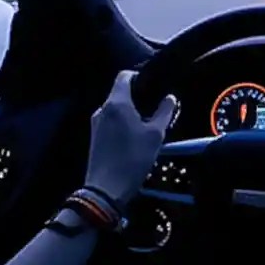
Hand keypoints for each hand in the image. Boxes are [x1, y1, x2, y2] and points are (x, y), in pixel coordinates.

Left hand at [84, 70, 176, 206]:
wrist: (106, 189)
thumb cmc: (133, 158)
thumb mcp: (155, 135)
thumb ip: (164, 112)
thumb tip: (170, 97)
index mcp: (116, 103)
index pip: (124, 76)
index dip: (140, 76)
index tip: (154, 86)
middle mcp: (102, 109)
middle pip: (120, 92)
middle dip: (138, 96)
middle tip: (156, 107)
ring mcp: (96, 124)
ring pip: (116, 108)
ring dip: (130, 112)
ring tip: (148, 124)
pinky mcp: (95, 137)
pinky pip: (111, 121)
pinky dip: (122, 123)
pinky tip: (134, 137)